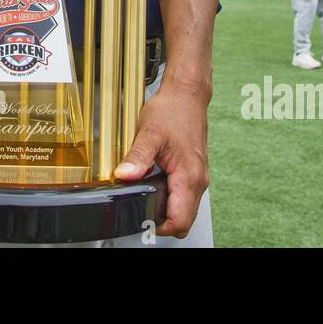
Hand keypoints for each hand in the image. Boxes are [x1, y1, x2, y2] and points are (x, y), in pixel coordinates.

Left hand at [114, 82, 210, 237]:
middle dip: (162, 221)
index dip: (160, 227)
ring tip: (145, 196)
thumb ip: (137, 158)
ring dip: (166, 209)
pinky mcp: (194, 171)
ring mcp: (198, 176)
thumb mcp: (149, 133)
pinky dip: (171, 197)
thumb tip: (124, 176)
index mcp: (189, 176)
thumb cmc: (173, 110)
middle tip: (141, 211)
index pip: (180, 221)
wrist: (187, 95)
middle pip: (184, 220)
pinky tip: (155, 185)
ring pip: (185, 209)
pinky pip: (184, 195)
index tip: (143, 219)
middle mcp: (198, 180)